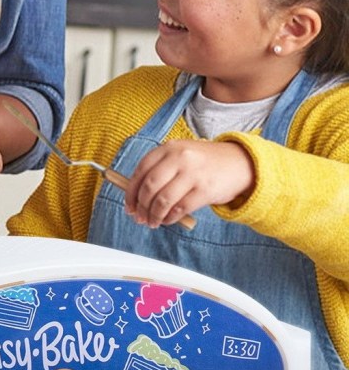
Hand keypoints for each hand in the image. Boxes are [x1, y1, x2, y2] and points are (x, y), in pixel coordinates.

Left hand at [125, 139, 254, 227]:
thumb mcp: (180, 155)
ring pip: (163, 200)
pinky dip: (170, 218)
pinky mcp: (205, 190)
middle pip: (150, 186)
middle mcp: (179, 158)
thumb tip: (135, 195)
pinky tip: (167, 220)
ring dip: (154, 215)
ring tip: (151, 222)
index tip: (128, 205)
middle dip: (141, 206)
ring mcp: (192, 173)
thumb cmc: (204, 162)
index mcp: (168, 148)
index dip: (131, 191)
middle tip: (138, 217)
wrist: (240, 163)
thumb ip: (159, 169)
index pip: (141, 170)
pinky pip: (180, 208)